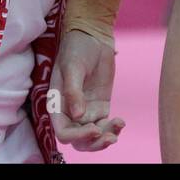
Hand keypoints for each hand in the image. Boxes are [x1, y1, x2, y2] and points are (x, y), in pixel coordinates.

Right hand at [50, 29, 124, 151]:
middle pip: (78, 140)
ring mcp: (86, 110)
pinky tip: (121, 121)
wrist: (92, 36)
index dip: (76, 136)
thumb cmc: (76, 49)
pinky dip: (113, 128)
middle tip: (108, 137)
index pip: (63, 131)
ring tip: (117, 127)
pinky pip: (105, 125)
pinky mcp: (101, 106)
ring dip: (104, 139)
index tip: (93, 129)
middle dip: (92, 143)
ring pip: (93, 136)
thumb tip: (78, 116)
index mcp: (57, 104)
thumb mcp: (72, 67)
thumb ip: (73, 92)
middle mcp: (70, 111)